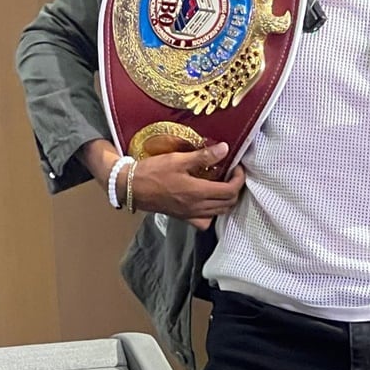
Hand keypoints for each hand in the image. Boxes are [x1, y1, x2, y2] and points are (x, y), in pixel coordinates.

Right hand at [127, 143, 245, 225]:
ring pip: (219, 213)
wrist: (130, 187)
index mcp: (198, 192)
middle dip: (235, 188)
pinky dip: (212, 213)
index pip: (230, 191)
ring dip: (226, 200)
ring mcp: (190, 215)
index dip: (239, 179)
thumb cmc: (152, 171)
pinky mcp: (183, 217)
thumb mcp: (178, 160)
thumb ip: (203, 156)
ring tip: (222, 184)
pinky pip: (204, 221)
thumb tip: (225, 148)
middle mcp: (197, 207)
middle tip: (231, 173)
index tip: (236, 167)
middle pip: (228, 203)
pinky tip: (207, 201)